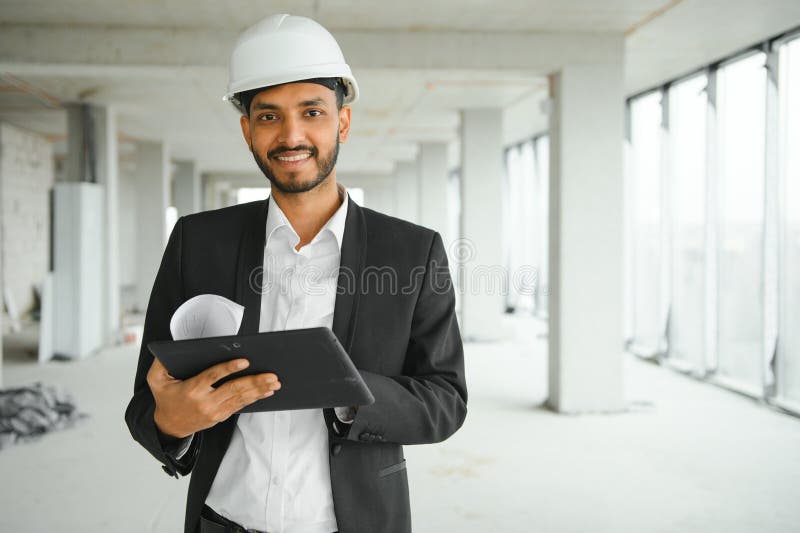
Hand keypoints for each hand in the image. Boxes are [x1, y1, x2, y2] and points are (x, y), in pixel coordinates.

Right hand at [147, 357, 280, 437]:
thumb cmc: (165, 398)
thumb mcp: (156, 380)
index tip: (244, 361)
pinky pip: (240, 406)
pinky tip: (267, 392)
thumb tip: (170, 348)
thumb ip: (161, 363)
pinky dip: (255, 398)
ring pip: (241, 398)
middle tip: (271, 375)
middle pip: (233, 389)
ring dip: (259, 390)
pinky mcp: (220, 416)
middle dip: (254, 381)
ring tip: (275, 382)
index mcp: (192, 390)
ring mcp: (214, 411)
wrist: (168, 426)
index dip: (229, 368)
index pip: (213, 377)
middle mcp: (205, 402)